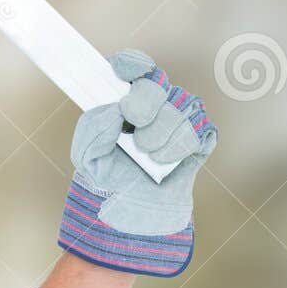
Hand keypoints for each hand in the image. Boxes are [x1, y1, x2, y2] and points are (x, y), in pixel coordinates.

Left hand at [57, 50, 217, 277]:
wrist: (127, 223)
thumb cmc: (105, 186)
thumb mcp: (87, 154)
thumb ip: (94, 126)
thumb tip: (115, 107)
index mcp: (125, 107)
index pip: (135, 72)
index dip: (132, 64)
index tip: (120, 69)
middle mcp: (153, 112)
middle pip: (160, 85)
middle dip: (146, 101)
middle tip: (132, 121)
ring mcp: (176, 128)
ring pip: (182, 107)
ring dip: (161, 130)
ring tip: (144, 154)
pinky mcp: (197, 146)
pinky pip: (199, 130)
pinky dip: (179, 145)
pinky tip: (162, 162)